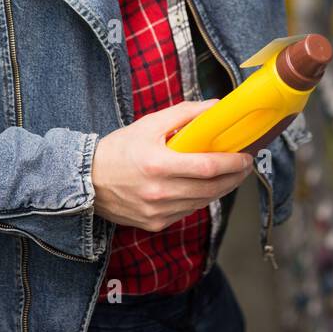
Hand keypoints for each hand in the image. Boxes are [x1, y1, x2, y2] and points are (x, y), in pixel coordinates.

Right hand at [90, 99, 252, 231]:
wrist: (86, 180)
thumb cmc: (118, 150)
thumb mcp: (149, 124)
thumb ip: (184, 114)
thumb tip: (215, 108)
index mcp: (158, 165)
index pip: (207, 167)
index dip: (232, 163)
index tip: (246, 155)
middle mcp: (159, 193)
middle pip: (210, 188)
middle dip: (234, 177)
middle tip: (245, 165)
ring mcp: (157, 212)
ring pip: (202, 202)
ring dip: (221, 189)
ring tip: (231, 174)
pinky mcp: (155, 224)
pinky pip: (188, 211)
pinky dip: (201, 199)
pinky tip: (205, 187)